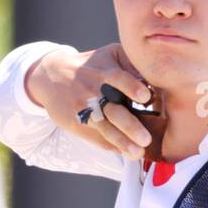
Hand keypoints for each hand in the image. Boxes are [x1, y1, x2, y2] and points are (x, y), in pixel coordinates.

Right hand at [25, 44, 166, 159]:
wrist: (52, 75)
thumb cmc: (92, 65)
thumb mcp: (109, 54)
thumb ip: (131, 62)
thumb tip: (155, 78)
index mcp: (104, 73)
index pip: (118, 79)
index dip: (132, 87)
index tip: (146, 96)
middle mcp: (94, 93)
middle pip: (113, 111)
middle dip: (129, 126)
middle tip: (146, 138)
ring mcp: (86, 111)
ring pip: (105, 129)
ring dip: (122, 142)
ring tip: (138, 152)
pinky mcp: (79, 125)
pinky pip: (98, 138)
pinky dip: (113, 146)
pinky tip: (127, 153)